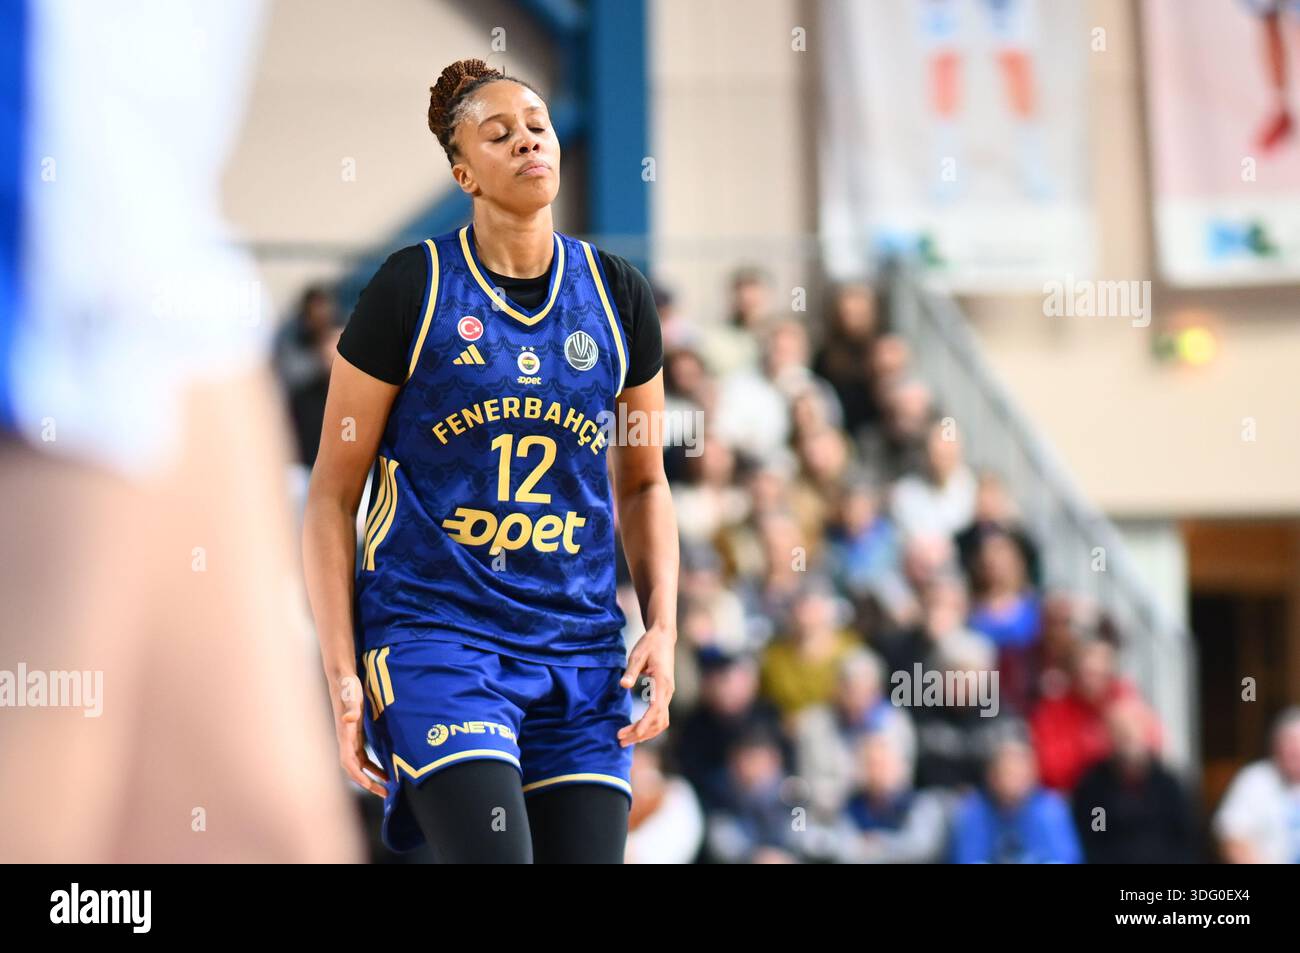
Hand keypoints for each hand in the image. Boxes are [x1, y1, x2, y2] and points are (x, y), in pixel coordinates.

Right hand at [334, 673, 389, 796]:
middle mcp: (345, 741)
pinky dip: (373, 766)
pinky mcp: (356, 737)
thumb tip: (348, 718)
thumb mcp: (350, 696)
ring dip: (372, 777)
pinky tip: (385, 770)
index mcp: (344, 736)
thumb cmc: (348, 687)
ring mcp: (350, 741)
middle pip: (354, 770)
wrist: (343, 680)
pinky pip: (363, 758)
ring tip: (388, 786)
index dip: (359, 776)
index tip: (371, 787)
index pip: (349, 763)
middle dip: (368, 783)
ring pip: (359, 766)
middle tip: (386, 793)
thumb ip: (350, 706)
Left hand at [618, 623, 675, 746]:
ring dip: (646, 733)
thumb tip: (623, 685)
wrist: (664, 637)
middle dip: (640, 734)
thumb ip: (631, 671)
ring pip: (661, 722)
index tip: (631, 735)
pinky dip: (650, 727)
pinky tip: (637, 731)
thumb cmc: (649, 644)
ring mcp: (668, 694)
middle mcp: (668, 691)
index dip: (644, 725)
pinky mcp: (664, 694)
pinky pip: (660, 716)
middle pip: (658, 721)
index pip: (656, 710)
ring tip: (626, 739)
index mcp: (662, 682)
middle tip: (620, 740)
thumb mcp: (637, 655)